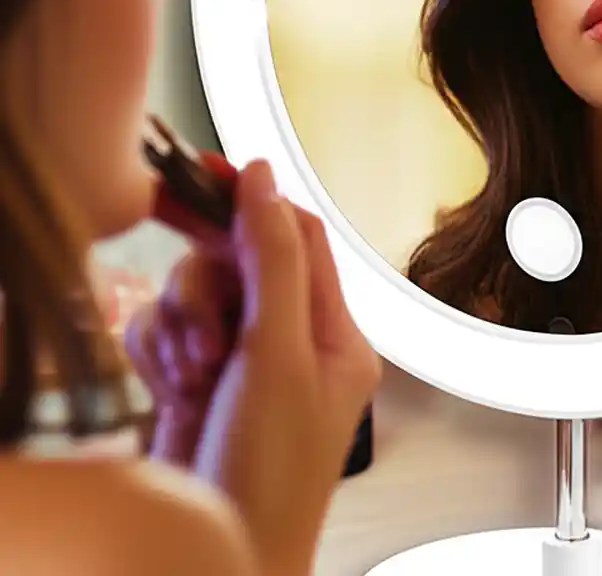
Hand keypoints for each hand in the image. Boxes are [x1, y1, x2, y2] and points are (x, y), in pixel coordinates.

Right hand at [126, 161, 381, 575]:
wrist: (224, 546)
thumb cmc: (271, 471)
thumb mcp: (280, 355)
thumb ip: (273, 261)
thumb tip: (264, 180)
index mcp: (335, 332)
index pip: (299, 239)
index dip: (253, 200)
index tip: (205, 170)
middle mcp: (292, 342)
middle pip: (238, 261)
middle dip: (207, 275)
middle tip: (177, 262)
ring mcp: (241, 363)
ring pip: (194, 293)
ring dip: (182, 323)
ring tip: (195, 372)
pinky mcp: (197, 383)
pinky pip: (164, 332)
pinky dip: (159, 351)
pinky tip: (172, 388)